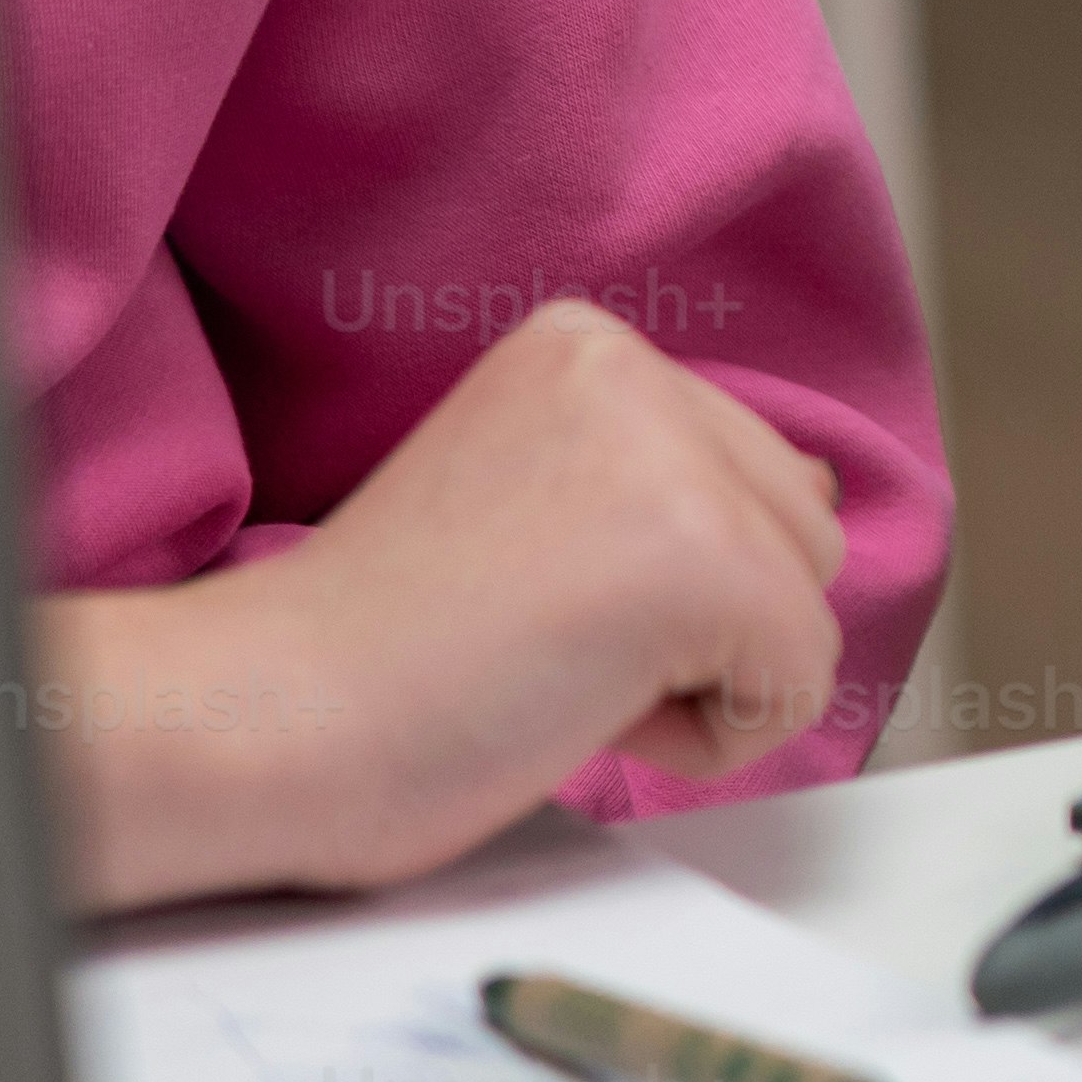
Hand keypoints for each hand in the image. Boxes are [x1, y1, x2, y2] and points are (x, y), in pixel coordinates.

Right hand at [33, 299, 853, 908]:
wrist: (263, 722)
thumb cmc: (376, 650)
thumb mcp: (536, 499)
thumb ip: (666, 479)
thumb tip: (819, 494)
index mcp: (587, 345)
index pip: (747, 471)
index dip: (656, 579)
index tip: (523, 598)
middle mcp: (635, 370)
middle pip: (797, 527)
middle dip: (696, 621)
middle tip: (533, 641)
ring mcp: (672, 460)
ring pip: (810, 604)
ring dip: (700, 675)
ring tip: (553, 667)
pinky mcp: (703, 563)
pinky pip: (801, 682)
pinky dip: (710, 736)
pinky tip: (578, 708)